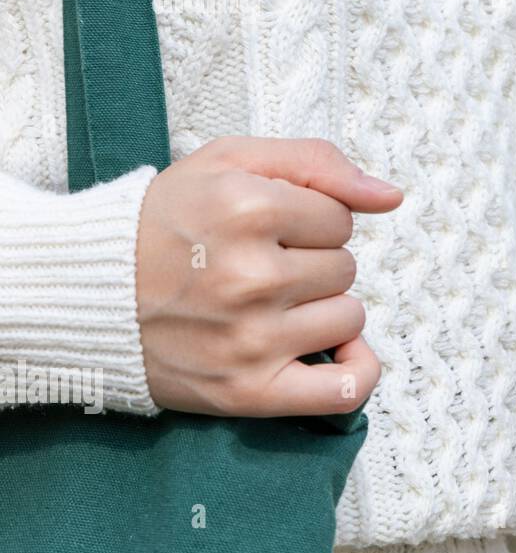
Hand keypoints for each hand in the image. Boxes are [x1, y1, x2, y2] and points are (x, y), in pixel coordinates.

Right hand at [136, 137, 402, 416]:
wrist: (87, 293)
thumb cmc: (166, 222)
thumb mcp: (232, 162)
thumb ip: (318, 163)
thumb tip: (390, 196)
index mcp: (247, 208)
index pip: (341, 218)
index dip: (310, 219)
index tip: (269, 228)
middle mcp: (250, 276)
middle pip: (345, 267)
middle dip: (312, 262)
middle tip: (257, 266)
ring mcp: (251, 338)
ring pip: (349, 316)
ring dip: (322, 309)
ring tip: (269, 304)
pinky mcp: (248, 390)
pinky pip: (344, 390)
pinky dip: (356, 371)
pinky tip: (339, 352)